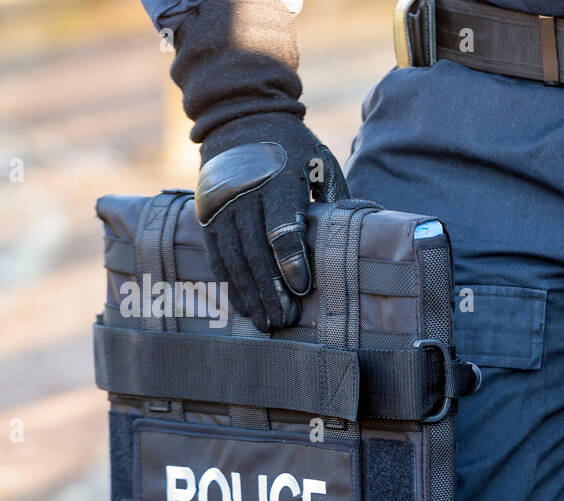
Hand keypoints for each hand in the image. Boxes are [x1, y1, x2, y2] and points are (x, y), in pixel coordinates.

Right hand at [194, 113, 346, 330]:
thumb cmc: (293, 147)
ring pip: (234, 257)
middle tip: (283, 321)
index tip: (300, 288)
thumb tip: (356, 235)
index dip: (291, 259)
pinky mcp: (207, 212)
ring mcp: (222, 204)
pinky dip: (227, 280)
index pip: (283, 227)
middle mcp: (245, 195)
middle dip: (270, 290)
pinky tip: (240, 302)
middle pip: (256, 251)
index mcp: (277, 182)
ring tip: (263, 322)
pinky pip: (216, 252)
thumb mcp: (320, 162)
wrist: (239, 116)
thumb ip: (334, 197)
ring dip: (248, 293)